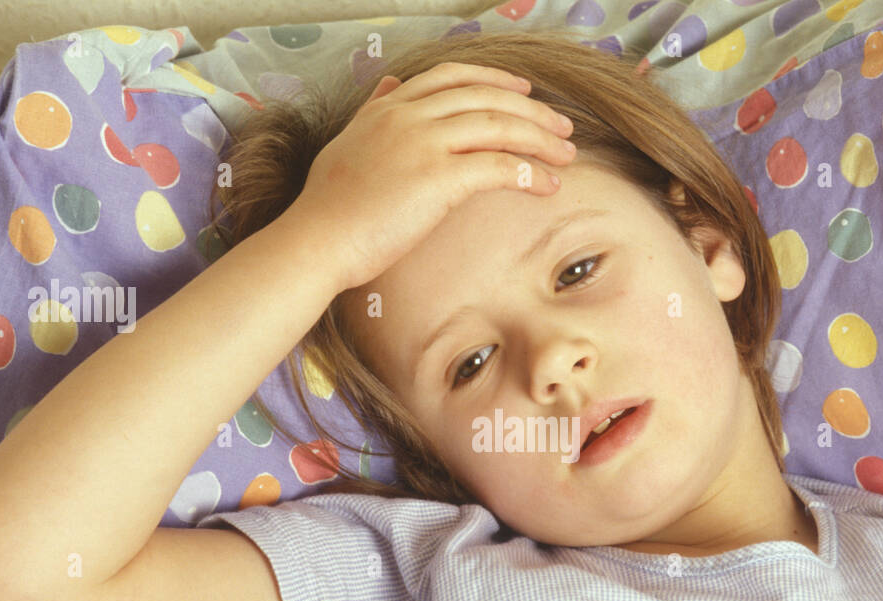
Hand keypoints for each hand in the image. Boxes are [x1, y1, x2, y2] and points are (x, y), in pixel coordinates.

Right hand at [280, 62, 577, 293]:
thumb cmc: (329, 210)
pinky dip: (529, 173)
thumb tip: (390, 85)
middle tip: (561, 127)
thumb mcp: (348, 145)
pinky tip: (547, 186)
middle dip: (531, 109)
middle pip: (485, 96)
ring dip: (540, 139)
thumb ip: (373, 113)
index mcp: (388, 108)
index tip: (524, 89)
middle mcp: (407, 116)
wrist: (316, 242)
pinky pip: (498, 166)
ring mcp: (423, 143)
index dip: (495, 79)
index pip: (451, 77)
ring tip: (566, 154)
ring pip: (499, 125)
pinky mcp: (437, 177)